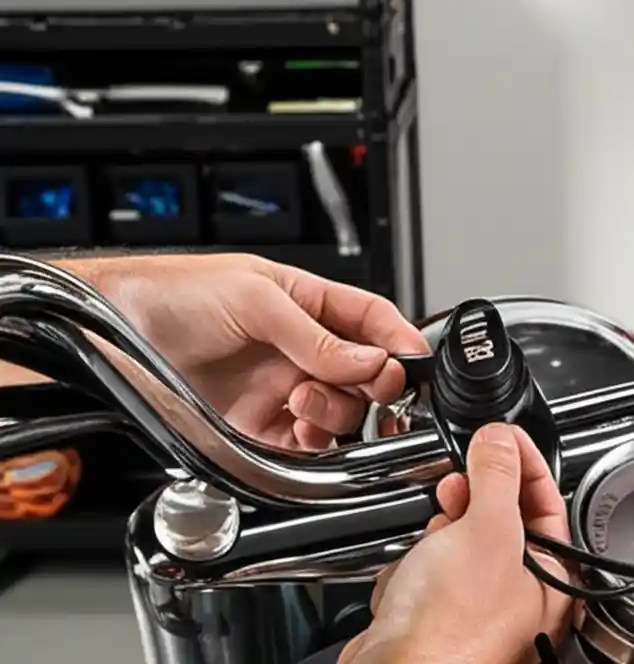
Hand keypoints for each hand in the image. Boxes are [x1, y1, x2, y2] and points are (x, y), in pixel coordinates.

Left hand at [58, 254, 428, 449]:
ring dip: (337, 413)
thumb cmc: (172, 294)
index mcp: (307, 304)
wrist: (110, 330)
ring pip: (341, 413)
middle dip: (376, 384)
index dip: (400, 340)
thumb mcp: (255, 298)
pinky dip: (314, 447)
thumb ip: (317, 335)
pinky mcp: (258, 429)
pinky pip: (304, 448)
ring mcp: (281, 390)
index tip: (414, 362)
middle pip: (366, 374)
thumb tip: (371, 360)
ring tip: (306, 402)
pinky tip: (300, 431)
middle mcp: (300, 350)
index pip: (373, 321)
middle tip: (373, 388)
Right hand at [341, 423, 574, 663]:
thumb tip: (501, 441)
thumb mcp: (487, 530)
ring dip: (440, 535)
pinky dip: (415, 566)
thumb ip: (497, 477)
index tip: (502, 436)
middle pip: (501, 519)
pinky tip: (411, 579)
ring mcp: (474, 607)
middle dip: (475, 498)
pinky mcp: (433, 614)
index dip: (524, 463)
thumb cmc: (452, 630)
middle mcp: (518, 598)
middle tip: (461, 481)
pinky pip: (426, 569)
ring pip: (458, 542)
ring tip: (432, 544)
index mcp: (552, 583)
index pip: (548, 504)